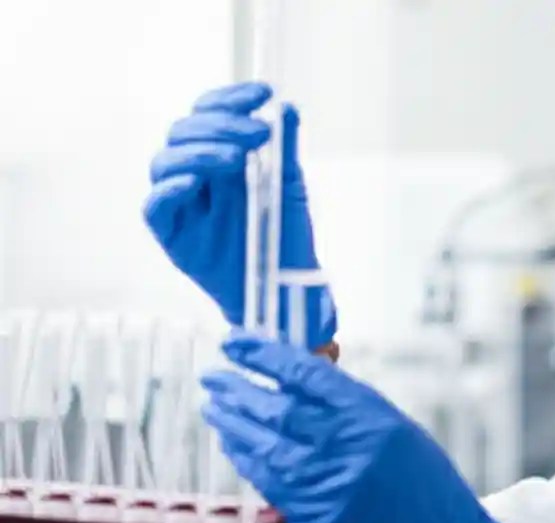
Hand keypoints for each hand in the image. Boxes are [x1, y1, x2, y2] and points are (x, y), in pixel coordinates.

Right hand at [143, 82, 336, 348]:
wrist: (285, 288)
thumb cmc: (283, 238)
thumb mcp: (290, 188)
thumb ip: (285, 150)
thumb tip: (287, 108)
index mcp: (220, 156)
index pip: (209, 114)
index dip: (230, 99)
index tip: (262, 93)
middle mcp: (196, 174)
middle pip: (184, 132)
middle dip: (221, 125)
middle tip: (258, 134)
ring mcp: (182, 203)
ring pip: (165, 162)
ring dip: (199, 152)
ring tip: (237, 158)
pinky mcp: (172, 235)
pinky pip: (156, 207)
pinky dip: (171, 189)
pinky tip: (195, 183)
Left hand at [200, 332, 533, 522]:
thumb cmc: (428, 486)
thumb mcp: (398, 429)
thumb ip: (351, 407)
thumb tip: (304, 380)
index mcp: (372, 415)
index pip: (306, 374)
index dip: (265, 356)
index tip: (237, 343)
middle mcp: (346, 445)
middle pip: (277, 408)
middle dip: (238, 389)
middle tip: (213, 376)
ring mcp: (327, 484)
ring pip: (264, 445)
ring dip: (232, 423)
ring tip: (213, 406)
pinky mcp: (314, 517)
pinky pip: (269, 481)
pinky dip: (247, 460)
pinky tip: (234, 446)